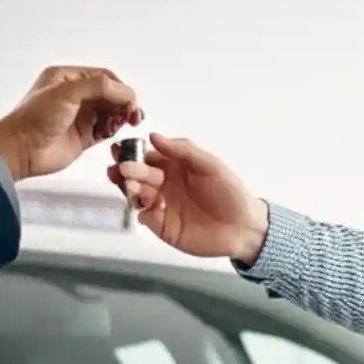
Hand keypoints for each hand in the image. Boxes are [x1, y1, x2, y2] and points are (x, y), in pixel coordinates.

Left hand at [0, 66, 142, 180]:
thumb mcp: (67, 92)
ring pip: (111, 111)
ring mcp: (80, 115)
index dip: (120, 88)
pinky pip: (106, 129)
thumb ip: (100, 87)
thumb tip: (127, 93)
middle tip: (133, 115)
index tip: (129, 102)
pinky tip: (112, 132)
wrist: (21, 150)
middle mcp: (75, 95)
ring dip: (121, 116)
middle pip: (111, 94)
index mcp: (68, 78)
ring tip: (123, 124)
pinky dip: (114, 130)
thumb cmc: (34, 119)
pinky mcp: (83, 135)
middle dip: (124, 103)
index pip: (104, 77)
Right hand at [107, 132, 269, 263]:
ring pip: (137, 195)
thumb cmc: (229, 192)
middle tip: (122, 170)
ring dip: (132, 190)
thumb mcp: (210, 165)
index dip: (133, 153)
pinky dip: (145, 212)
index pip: (147, 156)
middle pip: (137, 175)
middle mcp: (163, 184)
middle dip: (128, 171)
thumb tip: (153, 136)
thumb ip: (183, 150)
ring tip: (133, 187)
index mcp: (174, 166)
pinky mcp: (162, 226)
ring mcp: (161, 206)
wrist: (243, 227)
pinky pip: (146, 217)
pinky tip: (153, 208)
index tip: (120, 150)